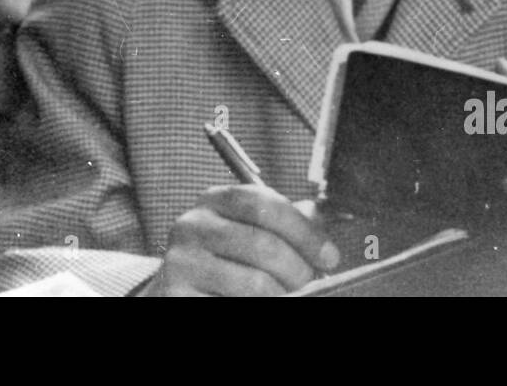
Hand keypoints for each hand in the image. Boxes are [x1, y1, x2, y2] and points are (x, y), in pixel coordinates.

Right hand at [143, 185, 339, 295]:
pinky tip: (266, 303)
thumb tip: (325, 220)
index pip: (264, 204)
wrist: (177, 291)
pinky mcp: (176, 296)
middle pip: (262, 244)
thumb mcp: (250, 232)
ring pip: (254, 282)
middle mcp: (191, 226)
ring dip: (283, 295)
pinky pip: (233, 304)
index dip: (304, 231)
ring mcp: (180, 263)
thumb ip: (285, 224)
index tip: (330, 256)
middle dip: (299, 269)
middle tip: (312, 283)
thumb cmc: (224, 262)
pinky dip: (261, 306)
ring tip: (290, 296)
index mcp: (213, 201)